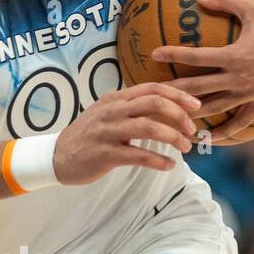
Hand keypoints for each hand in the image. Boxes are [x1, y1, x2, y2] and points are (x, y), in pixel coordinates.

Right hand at [54, 81, 199, 184]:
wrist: (56, 156)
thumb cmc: (88, 135)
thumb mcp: (107, 113)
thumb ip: (131, 107)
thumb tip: (168, 107)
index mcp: (115, 99)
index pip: (152, 88)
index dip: (178, 95)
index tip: (196, 105)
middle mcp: (112, 111)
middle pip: (154, 103)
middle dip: (180, 115)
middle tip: (192, 129)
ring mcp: (107, 132)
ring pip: (149, 128)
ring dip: (173, 138)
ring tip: (185, 148)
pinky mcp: (105, 154)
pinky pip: (138, 155)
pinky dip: (159, 161)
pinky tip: (169, 165)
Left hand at [150, 0, 253, 141]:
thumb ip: (225, 0)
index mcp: (235, 56)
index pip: (197, 58)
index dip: (174, 55)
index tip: (153, 54)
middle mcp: (240, 78)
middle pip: (198, 87)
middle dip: (173, 91)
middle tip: (150, 93)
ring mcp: (251, 93)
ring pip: (215, 108)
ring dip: (192, 114)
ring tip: (170, 120)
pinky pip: (240, 121)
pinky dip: (224, 131)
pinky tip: (208, 138)